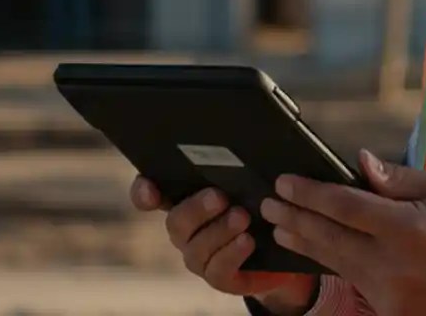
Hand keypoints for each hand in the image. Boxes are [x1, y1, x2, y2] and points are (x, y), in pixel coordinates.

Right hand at [130, 176, 317, 315]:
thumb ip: (233, 169)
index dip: (143, 192)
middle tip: (220, 196)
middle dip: (197, 209)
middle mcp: (185, 231)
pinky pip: (217, 270)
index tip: (150, 188)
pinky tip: (247, 241)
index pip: (149, 196)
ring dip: (220, 231)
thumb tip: (236, 149)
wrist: (282, 248)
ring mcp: (200, 257)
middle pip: (176, 222)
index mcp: (184, 202)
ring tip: (243, 217)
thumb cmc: (260, 203)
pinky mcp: (220, 277)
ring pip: (196, 248)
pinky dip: (232, 254)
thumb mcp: (249, 182)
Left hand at [260, 151, 425, 315]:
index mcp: (407, 228)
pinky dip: (334, 268)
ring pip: (334, 265)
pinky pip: (355, 286)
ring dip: (304, 244)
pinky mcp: (392, 315)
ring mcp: (390, 295)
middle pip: (327, 238)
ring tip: (281, 229)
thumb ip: (401, 179)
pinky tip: (318, 255)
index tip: (285, 183)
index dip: (308, 193)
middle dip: (293, 218)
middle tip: (268, 204)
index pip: (342, 205)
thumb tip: (360, 162)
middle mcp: (392, 264)